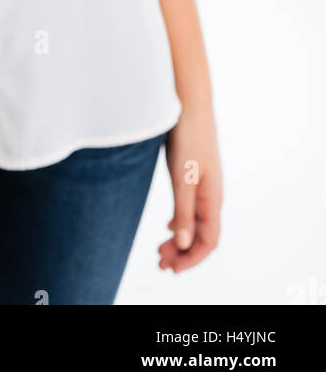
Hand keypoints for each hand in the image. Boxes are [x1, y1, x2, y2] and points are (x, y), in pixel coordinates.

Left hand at [159, 103, 222, 273]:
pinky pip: (192, 207)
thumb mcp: (183, 177)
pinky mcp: (195, 173)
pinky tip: (168, 226)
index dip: (191, 259)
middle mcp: (212, 195)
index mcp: (212, 198)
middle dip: (183, 253)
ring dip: (180, 239)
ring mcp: (205, 184)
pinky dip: (180, 222)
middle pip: (201, 235)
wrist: (190, 102)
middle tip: (160, 264)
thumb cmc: (188, 136)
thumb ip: (183, 211)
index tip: (171, 269)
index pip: (208, 241)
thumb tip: (183, 244)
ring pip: (195, 221)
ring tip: (160, 250)